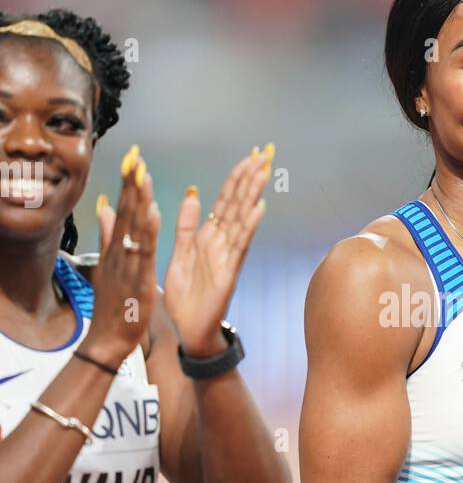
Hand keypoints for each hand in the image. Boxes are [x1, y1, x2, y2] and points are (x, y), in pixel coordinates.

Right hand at [87, 145, 159, 365]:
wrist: (108, 337)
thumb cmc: (112, 304)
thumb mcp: (107, 265)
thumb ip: (107, 236)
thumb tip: (104, 207)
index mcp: (115, 249)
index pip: (121, 211)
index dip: (127, 186)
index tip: (133, 161)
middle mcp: (119, 253)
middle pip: (126, 214)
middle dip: (131, 185)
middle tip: (136, 158)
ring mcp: (127, 266)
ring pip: (134, 228)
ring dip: (139, 201)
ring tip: (143, 175)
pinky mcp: (138, 280)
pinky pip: (145, 253)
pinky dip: (149, 232)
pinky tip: (154, 213)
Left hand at [163, 145, 272, 354]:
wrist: (189, 328)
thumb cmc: (185, 294)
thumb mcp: (179, 253)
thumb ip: (186, 225)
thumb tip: (193, 195)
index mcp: (207, 237)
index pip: (224, 202)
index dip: (235, 179)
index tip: (248, 158)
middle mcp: (221, 243)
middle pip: (237, 205)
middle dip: (248, 180)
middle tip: (262, 154)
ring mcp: (228, 256)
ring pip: (241, 219)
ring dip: (251, 195)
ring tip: (263, 172)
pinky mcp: (229, 272)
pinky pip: (239, 246)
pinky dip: (248, 227)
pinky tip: (257, 209)